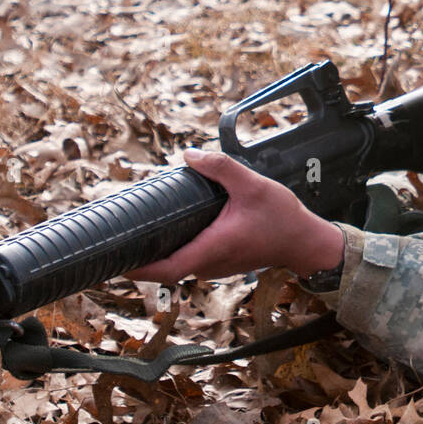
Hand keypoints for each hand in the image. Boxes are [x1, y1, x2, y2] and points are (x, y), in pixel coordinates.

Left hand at [130, 147, 345, 284]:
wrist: (306, 241)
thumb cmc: (282, 218)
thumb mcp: (252, 184)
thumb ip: (221, 167)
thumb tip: (190, 154)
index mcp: (212, 247)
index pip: (167, 269)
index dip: (139, 270)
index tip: (117, 264)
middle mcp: (210, 262)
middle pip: (167, 268)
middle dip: (142, 258)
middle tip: (120, 239)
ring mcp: (216, 266)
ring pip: (180, 264)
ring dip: (160, 253)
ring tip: (140, 232)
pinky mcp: (222, 262)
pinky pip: (192, 259)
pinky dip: (177, 249)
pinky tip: (172, 230)